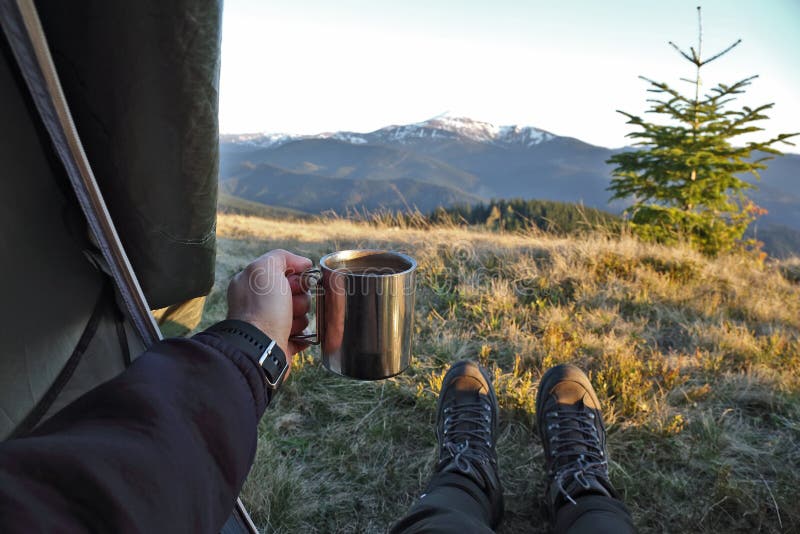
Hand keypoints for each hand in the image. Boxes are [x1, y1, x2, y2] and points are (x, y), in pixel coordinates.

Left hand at [226, 249, 312, 363]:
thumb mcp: (265, 268)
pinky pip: (302, 334)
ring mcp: (270, 323)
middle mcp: (259, 303)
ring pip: (301, 314)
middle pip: (296, 293)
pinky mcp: (281, 342)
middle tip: (291, 305)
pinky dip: (303, 335)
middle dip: (300, 298)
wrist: (261, 347)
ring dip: (301, 318)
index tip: (293, 283)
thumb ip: (281, 257)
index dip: (294, 276)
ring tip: (290, 324)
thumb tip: (303, 263)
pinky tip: (295, 335)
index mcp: (252, 284)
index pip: (282, 272)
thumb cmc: (261, 308)